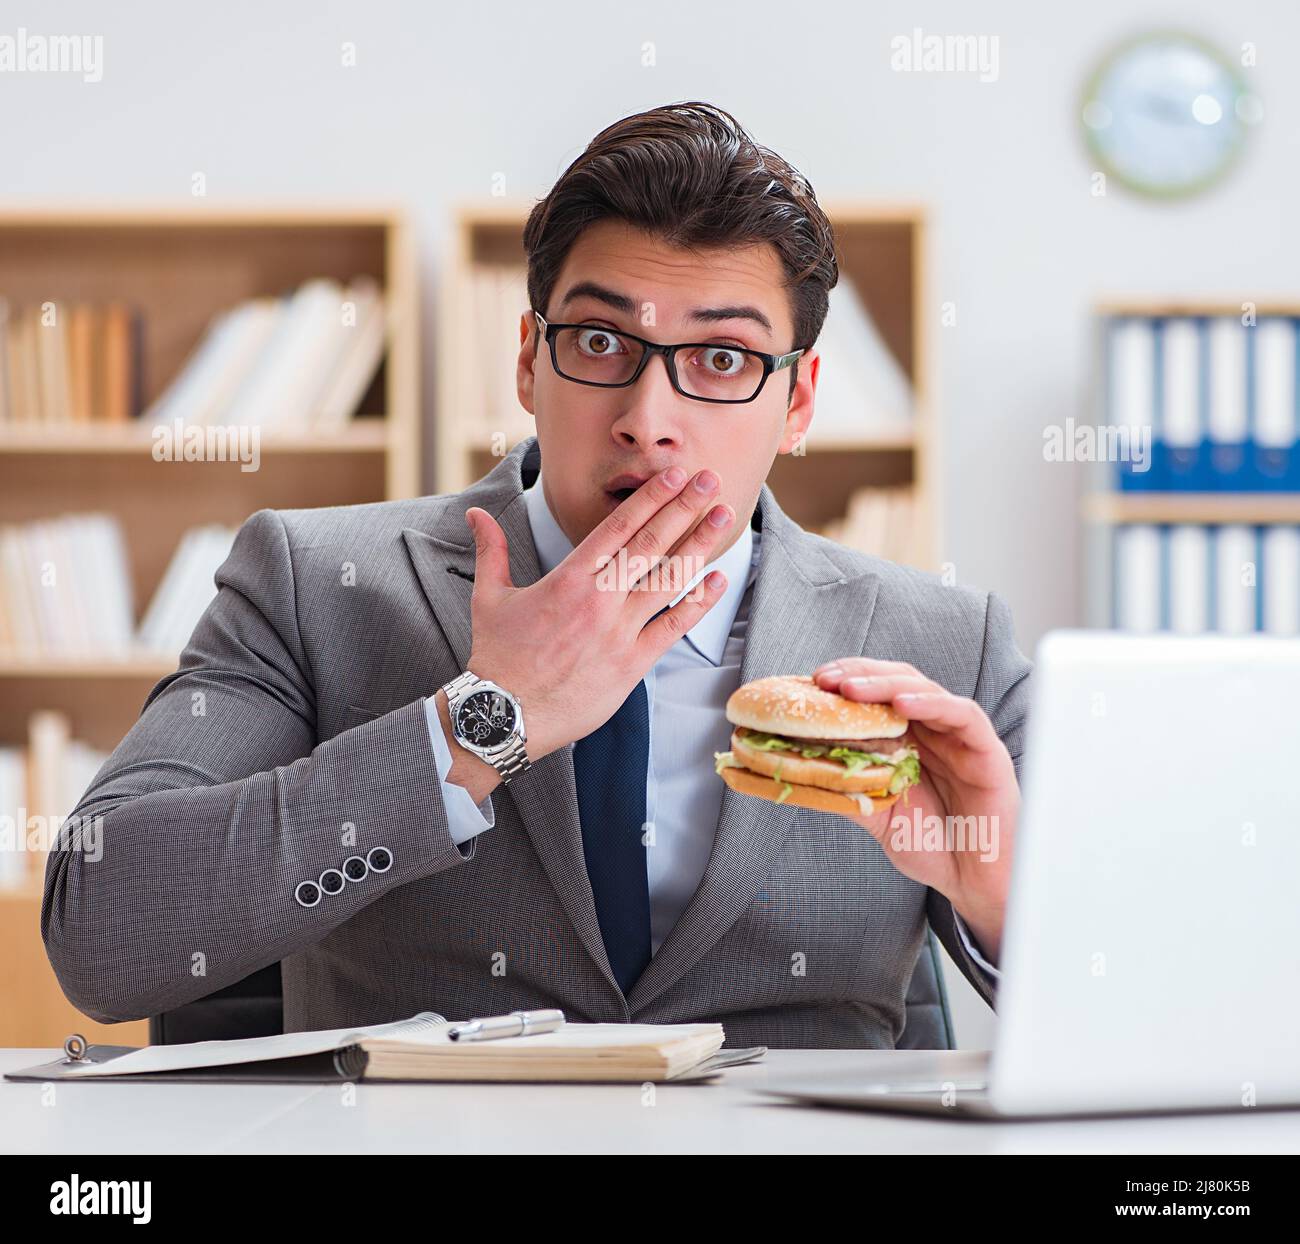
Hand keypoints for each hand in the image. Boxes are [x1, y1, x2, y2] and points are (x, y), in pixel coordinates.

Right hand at [463, 466, 735, 761]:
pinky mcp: (632, 664)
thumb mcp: (489, 596)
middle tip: (711, 480)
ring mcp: (619, 631)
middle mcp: (599, 599)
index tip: (675, 476)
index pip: (619, 526)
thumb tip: (475, 515)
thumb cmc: (498, 657)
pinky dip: (698, 602)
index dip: (651, 498)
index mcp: (569, 578)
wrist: (504, 714)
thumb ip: (492, 550)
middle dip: (684, 507)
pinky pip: (673, 627)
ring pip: (669, 579)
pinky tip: (718, 579)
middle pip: (651, 543)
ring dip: (698, 545)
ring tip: (723, 517)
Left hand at [812, 659, 1017, 945]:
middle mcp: (934, 729)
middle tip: (824, 679)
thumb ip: (844, 788)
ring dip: (885, 684)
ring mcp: (961, 736)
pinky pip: (962, 715)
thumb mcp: (875, 813)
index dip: (845, 681)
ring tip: (851, 688)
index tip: (811, 683)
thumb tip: (790, 772)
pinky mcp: (987, 750)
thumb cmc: (931, 845)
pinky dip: (932, 704)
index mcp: (908, 737)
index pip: (876, 693)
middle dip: (858, 675)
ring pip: (925, 691)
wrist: (973, 882)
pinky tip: (903, 705)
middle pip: (897, 681)